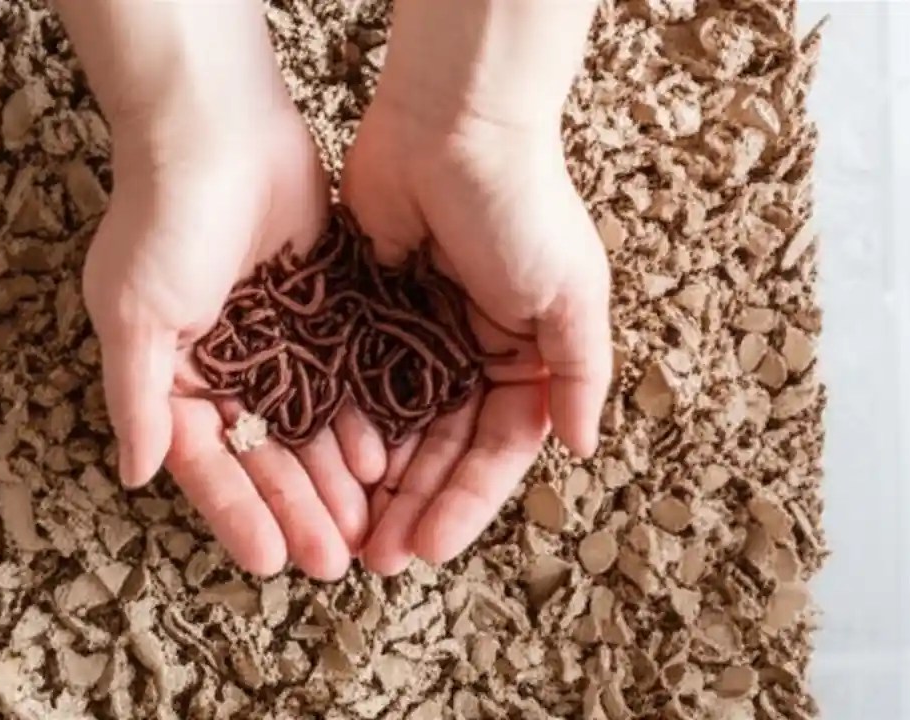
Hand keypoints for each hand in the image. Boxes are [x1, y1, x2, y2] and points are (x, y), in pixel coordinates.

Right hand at [74, 7, 378, 579]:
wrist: (218, 127)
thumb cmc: (163, 220)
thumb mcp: (133, 315)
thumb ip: (139, 399)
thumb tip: (137, 475)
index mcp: (174, 373)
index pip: (207, 461)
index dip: (237, 513)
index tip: (270, 559)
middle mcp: (226, 364)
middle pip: (266, 454)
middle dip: (298, 508)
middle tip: (334, 560)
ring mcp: (277, 340)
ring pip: (311, 425)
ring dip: (334, 477)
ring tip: (365, 526)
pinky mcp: (324, 309)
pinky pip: (345, 377)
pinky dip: (359, 418)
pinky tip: (380, 459)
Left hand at [343, 99, 612, 574]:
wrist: (451, 125)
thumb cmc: (520, 207)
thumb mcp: (571, 291)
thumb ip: (579, 371)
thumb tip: (585, 448)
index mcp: (526, 356)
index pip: (498, 449)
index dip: (467, 501)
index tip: (429, 546)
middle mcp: (472, 353)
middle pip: (441, 449)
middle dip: (414, 503)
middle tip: (377, 558)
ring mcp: (417, 335)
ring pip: (395, 427)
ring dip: (377, 480)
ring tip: (347, 531)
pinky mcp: (367, 312)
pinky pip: (355, 382)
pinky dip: (344, 425)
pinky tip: (324, 467)